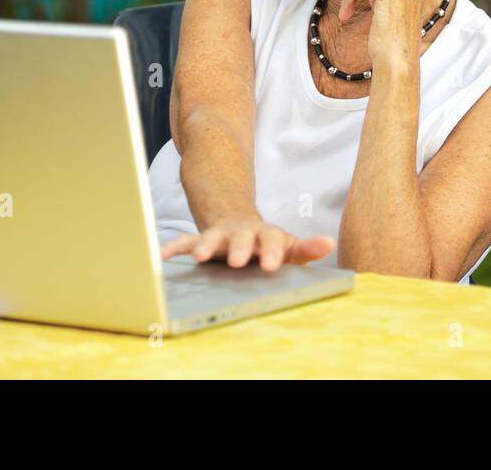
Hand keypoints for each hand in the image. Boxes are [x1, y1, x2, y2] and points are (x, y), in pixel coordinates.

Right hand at [159, 218, 335, 271]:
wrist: (241, 225)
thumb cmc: (268, 244)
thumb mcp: (289, 247)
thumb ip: (307, 248)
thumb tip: (328, 242)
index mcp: (266, 235)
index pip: (272, 239)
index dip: (271, 251)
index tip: (271, 266)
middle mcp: (242, 232)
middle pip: (241, 237)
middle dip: (238, 248)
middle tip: (237, 262)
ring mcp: (220, 235)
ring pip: (211, 237)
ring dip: (205, 246)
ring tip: (198, 258)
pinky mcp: (201, 240)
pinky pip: (185, 241)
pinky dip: (173, 247)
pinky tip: (162, 257)